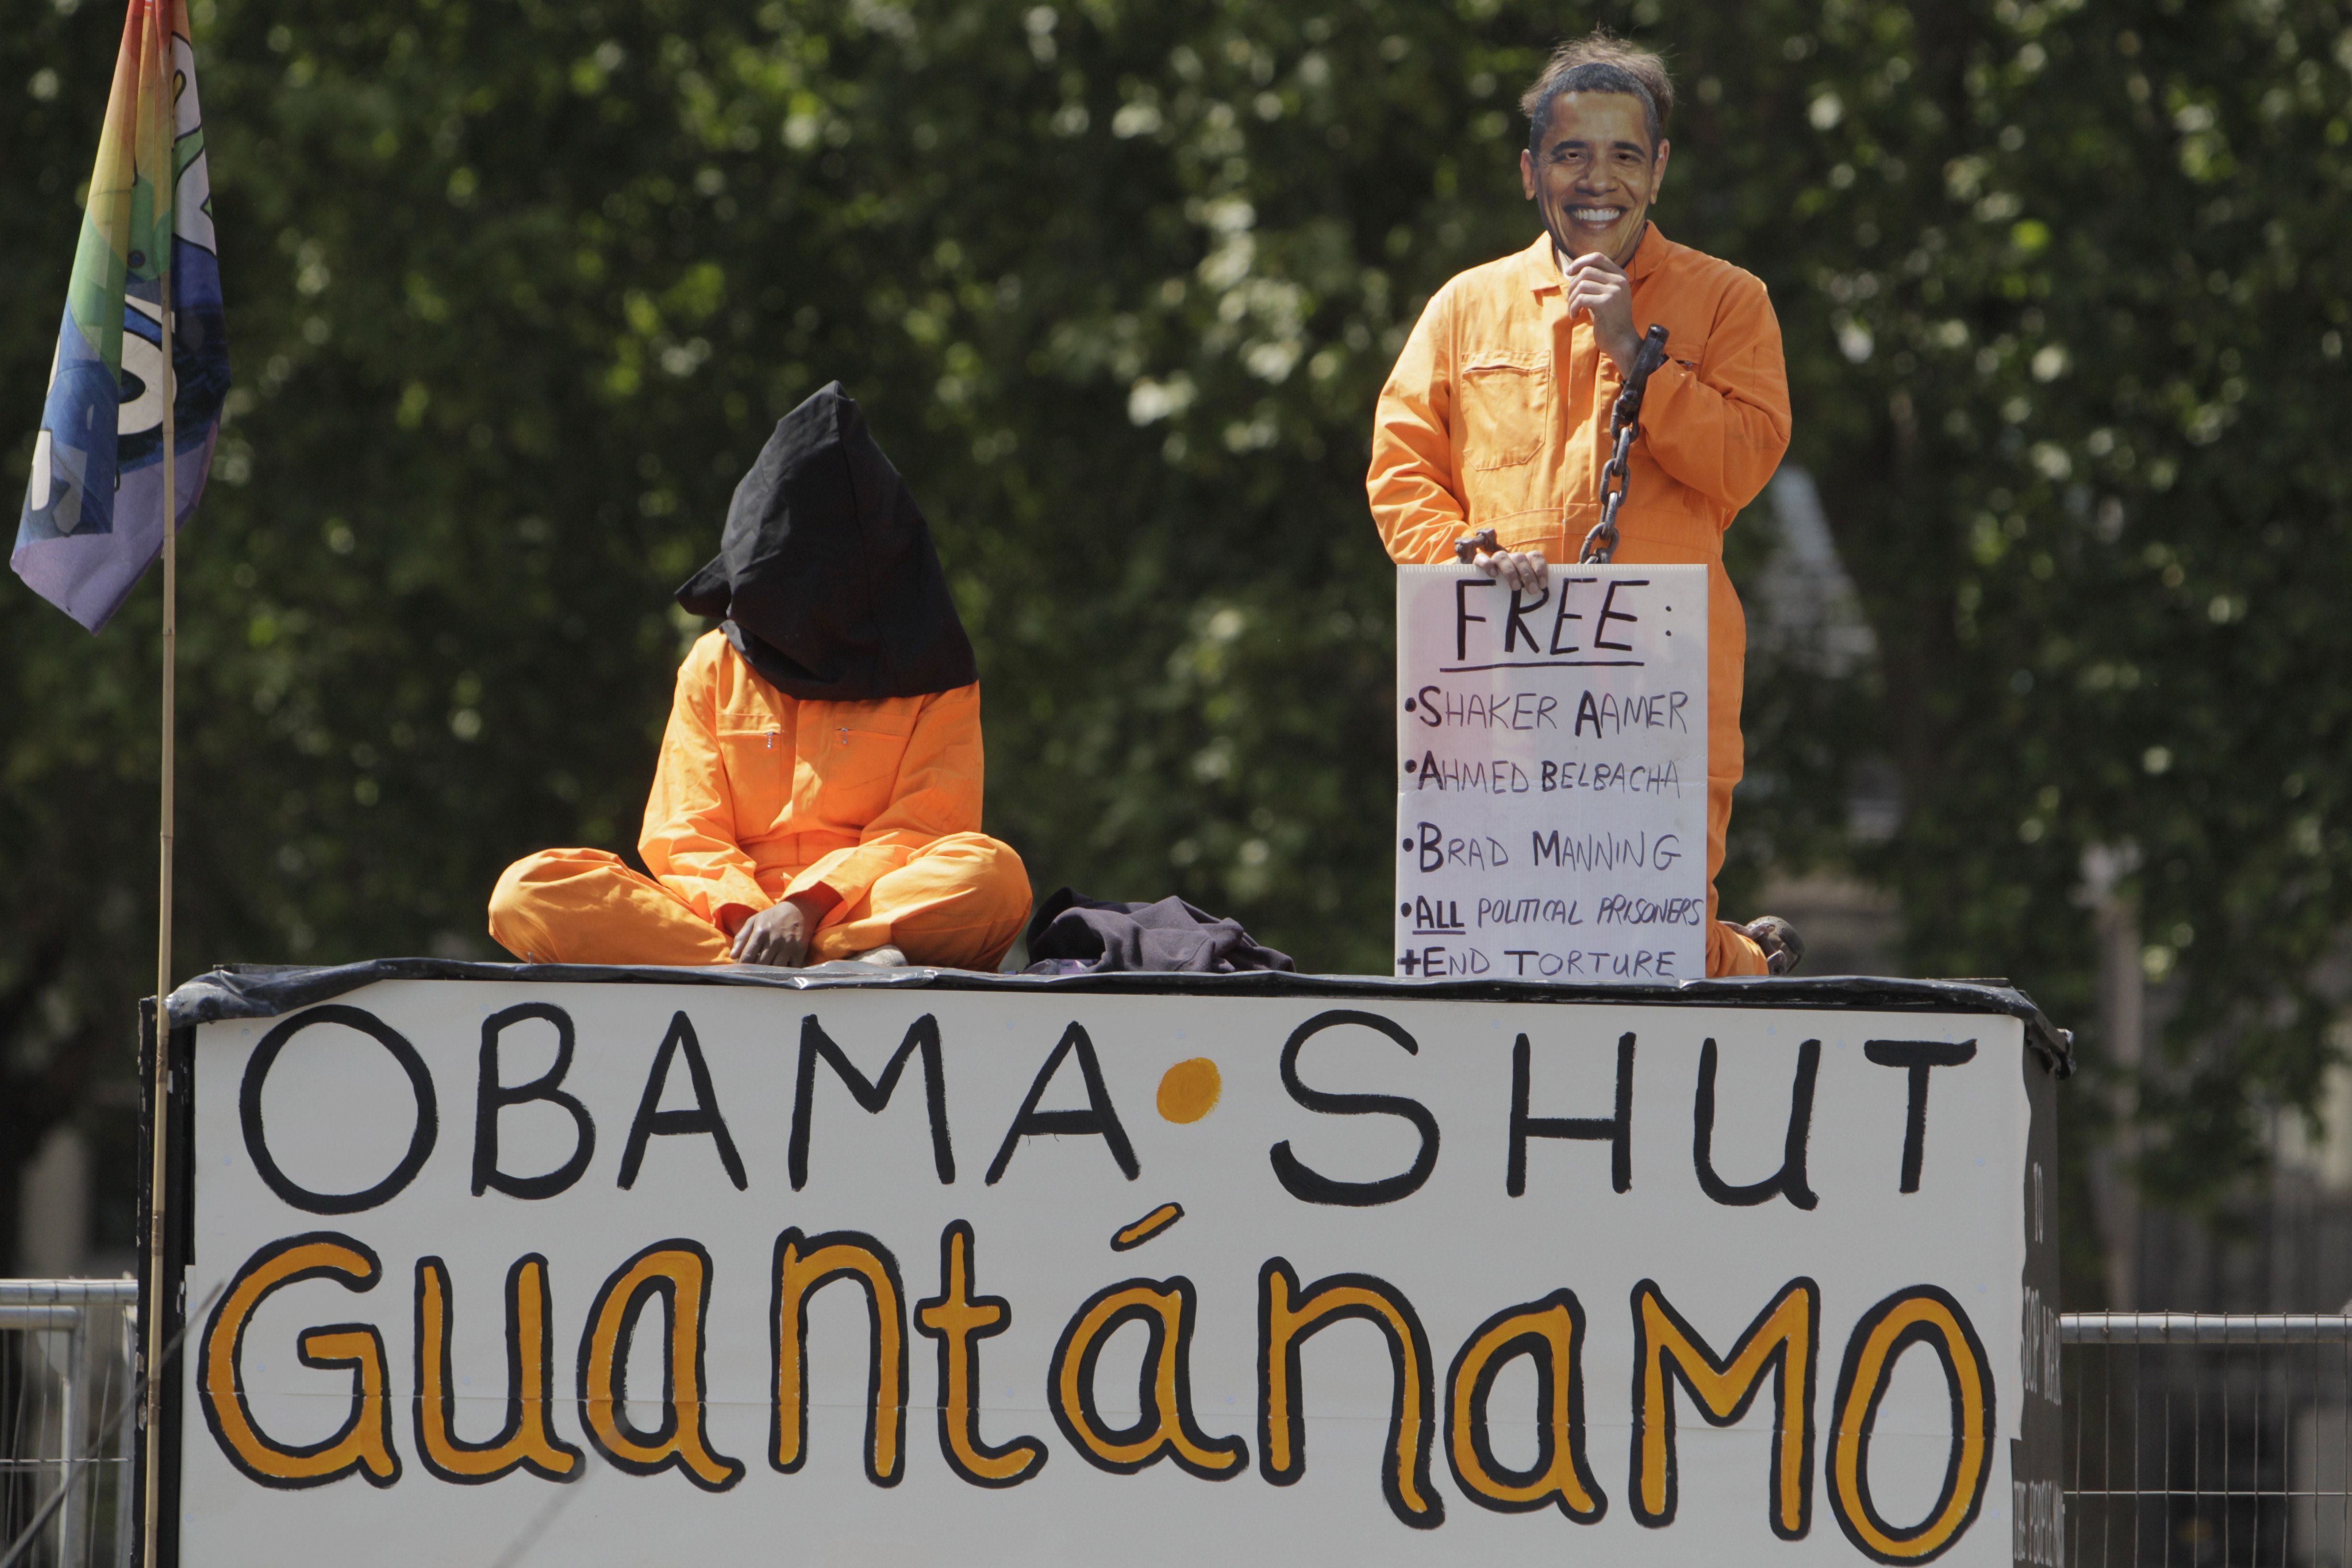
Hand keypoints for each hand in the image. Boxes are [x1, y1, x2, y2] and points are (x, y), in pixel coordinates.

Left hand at [728, 889, 836, 965]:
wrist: (798, 909)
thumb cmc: (772, 917)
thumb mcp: (754, 921)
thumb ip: (741, 938)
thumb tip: (732, 956)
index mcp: (760, 932)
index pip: (747, 956)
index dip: (742, 966)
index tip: (740, 971)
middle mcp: (774, 940)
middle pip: (760, 964)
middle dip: (754, 971)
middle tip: (751, 974)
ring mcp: (788, 946)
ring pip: (775, 968)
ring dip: (768, 973)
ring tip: (764, 974)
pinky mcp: (799, 951)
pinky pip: (791, 968)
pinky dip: (784, 972)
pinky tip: (779, 971)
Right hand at [1475, 547, 1548, 594]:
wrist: (1485, 597)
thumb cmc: (1510, 595)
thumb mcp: (1524, 594)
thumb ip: (1534, 593)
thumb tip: (1551, 608)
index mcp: (1524, 562)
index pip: (1535, 556)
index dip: (1540, 569)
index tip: (1543, 585)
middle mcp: (1510, 558)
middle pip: (1520, 558)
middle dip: (1528, 574)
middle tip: (1532, 591)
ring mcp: (1495, 560)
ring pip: (1502, 556)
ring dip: (1510, 571)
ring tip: (1515, 587)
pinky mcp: (1478, 563)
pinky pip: (1481, 558)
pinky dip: (1487, 564)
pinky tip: (1493, 575)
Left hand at [1563, 252, 1638, 372]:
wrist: (1621, 340)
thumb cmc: (1609, 319)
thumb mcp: (1604, 295)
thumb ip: (1595, 281)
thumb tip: (1571, 271)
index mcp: (1620, 275)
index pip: (1597, 257)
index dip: (1580, 262)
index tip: (1568, 273)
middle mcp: (1619, 280)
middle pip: (1586, 271)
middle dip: (1572, 285)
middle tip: (1570, 300)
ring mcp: (1614, 291)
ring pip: (1581, 284)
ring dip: (1571, 299)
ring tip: (1573, 310)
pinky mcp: (1606, 303)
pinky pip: (1580, 299)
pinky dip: (1573, 307)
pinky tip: (1575, 316)